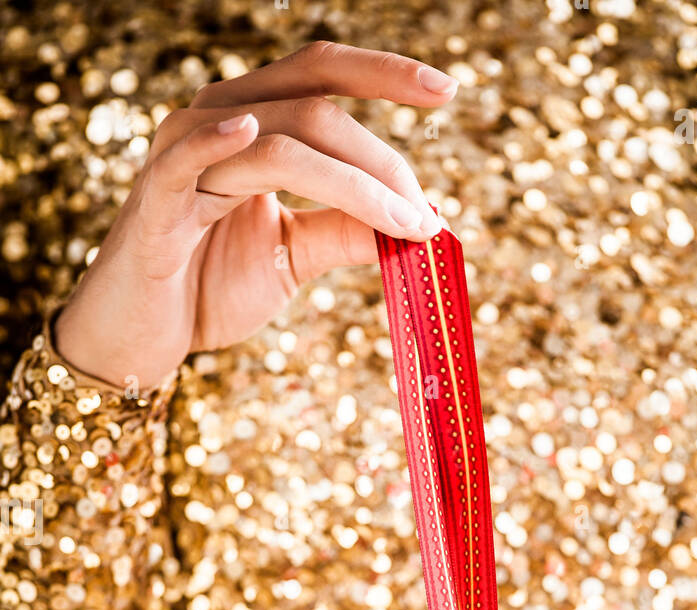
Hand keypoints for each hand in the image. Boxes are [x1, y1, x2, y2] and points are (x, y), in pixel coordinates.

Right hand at [54, 42, 456, 388]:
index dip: (382, 73)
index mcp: (252, 124)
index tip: (446, 90)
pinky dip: (218, 140)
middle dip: (382, 162)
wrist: (141, 339)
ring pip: (279, 139)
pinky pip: (189, 157)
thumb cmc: (206, 288)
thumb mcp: (292, 258)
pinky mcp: (157, 200)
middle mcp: (217, 121)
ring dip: (352, 180)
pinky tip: (251, 132)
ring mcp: (183, 155)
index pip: (321, 75)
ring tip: (401, 222)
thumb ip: (344, 232)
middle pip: (315, 109)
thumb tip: (419, 223)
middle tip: (425, 217)